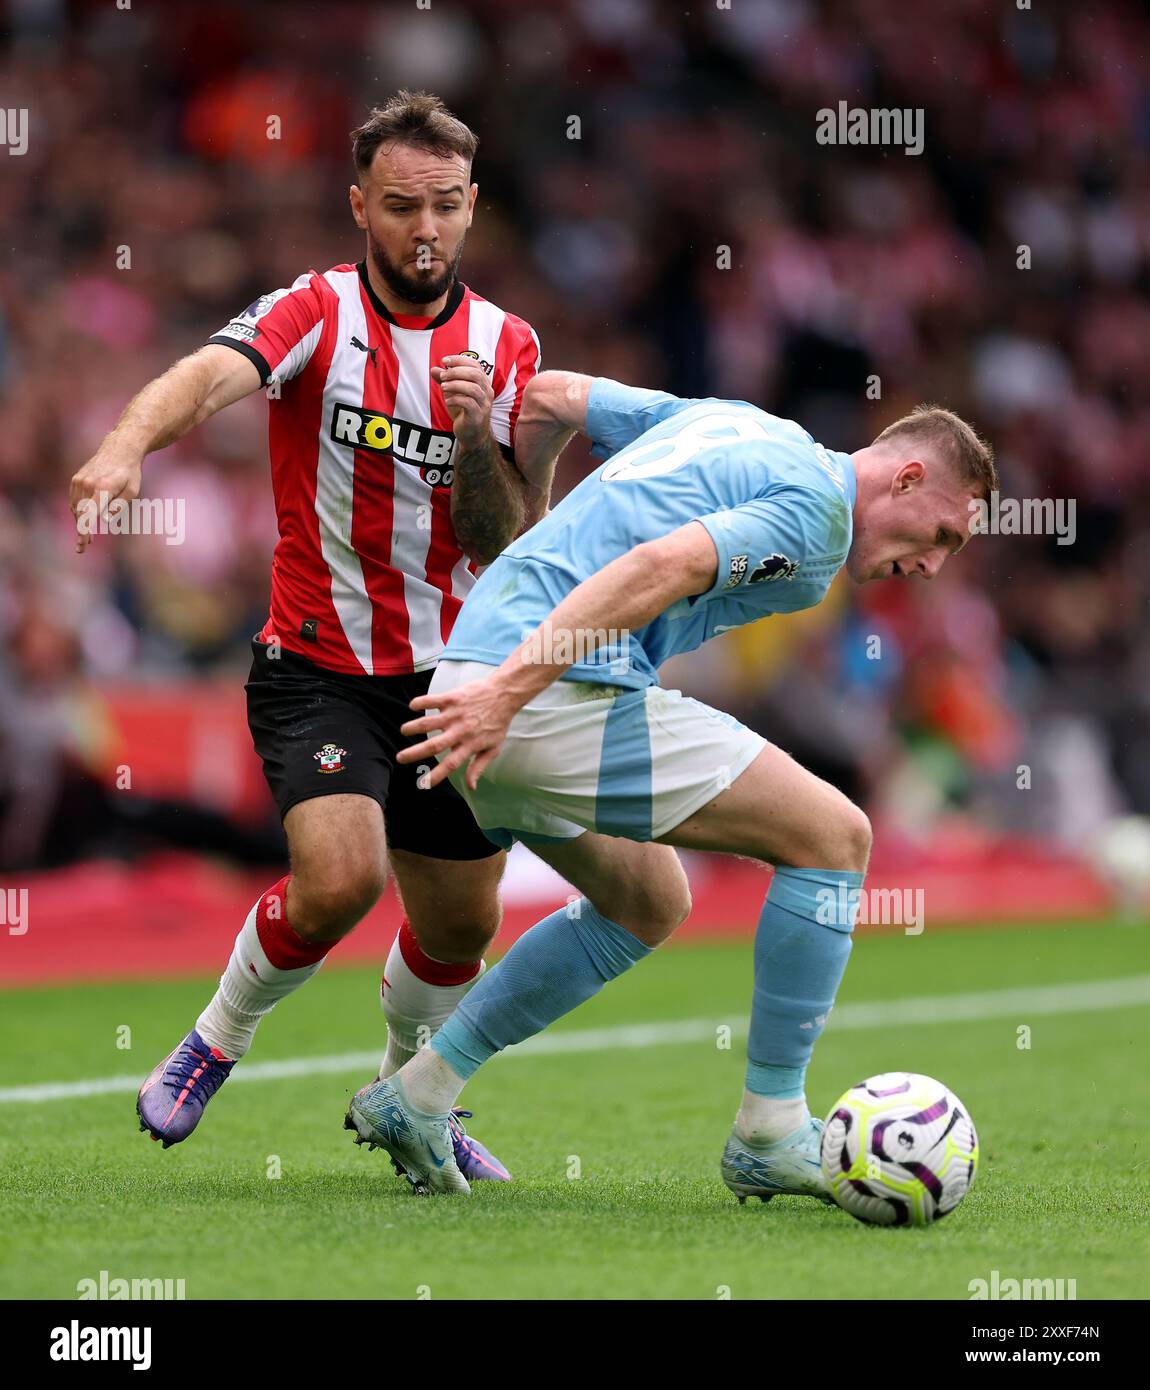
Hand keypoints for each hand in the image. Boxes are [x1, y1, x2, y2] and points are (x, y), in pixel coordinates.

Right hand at [69, 446, 142, 552]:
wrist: (119, 450)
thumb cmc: (130, 473)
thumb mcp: (133, 490)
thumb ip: (119, 506)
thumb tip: (106, 521)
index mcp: (102, 488)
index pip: (89, 514)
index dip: (84, 531)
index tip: (82, 545)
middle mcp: (87, 484)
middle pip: (81, 515)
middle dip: (82, 532)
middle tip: (83, 548)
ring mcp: (79, 481)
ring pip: (77, 509)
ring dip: (81, 523)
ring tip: (90, 538)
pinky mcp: (76, 480)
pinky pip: (75, 501)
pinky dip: (79, 512)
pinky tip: (86, 520)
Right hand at [397, 675, 517, 790]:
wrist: (504, 694)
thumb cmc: (498, 722)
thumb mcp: (493, 748)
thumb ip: (479, 767)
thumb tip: (471, 786)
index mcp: (470, 745)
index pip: (451, 764)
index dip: (437, 775)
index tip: (423, 784)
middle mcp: (460, 731)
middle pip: (434, 745)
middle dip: (414, 753)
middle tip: (400, 758)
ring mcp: (455, 714)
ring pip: (428, 722)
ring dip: (413, 727)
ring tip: (404, 731)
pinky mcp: (452, 698)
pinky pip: (432, 700)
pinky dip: (420, 703)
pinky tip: (412, 707)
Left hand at [431, 353, 493, 451]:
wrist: (472, 434)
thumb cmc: (464, 412)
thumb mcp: (452, 393)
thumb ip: (445, 381)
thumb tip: (434, 369)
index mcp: (483, 383)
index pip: (475, 365)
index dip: (459, 360)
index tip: (444, 361)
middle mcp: (487, 392)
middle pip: (475, 374)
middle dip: (456, 372)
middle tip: (442, 376)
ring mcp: (484, 404)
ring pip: (473, 388)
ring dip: (455, 385)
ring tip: (443, 386)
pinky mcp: (478, 416)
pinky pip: (469, 403)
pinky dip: (456, 399)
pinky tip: (448, 401)